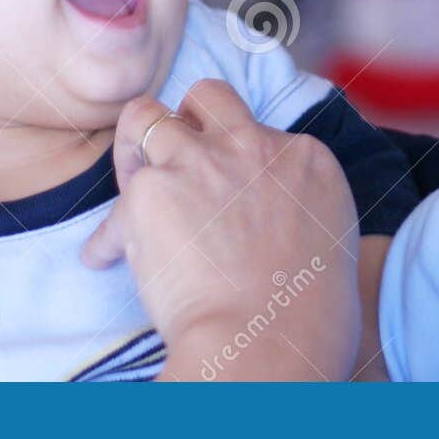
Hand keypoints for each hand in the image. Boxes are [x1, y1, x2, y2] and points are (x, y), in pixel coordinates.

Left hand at [84, 79, 360, 380]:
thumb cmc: (310, 317)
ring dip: (134, 147)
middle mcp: (253, 145)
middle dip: (189, 118)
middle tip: (179, 154)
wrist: (267, 341)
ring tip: (131, 179)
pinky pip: (116, 208)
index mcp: (305, 158)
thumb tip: (271, 219)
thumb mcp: (330, 239)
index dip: (239, 164)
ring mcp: (199, 161)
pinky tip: (108, 260)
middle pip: (209, 97)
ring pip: (146, 116)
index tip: (231, 195)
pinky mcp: (150, 190)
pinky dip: (111, 239)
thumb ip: (296, 208)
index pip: (261, 134)